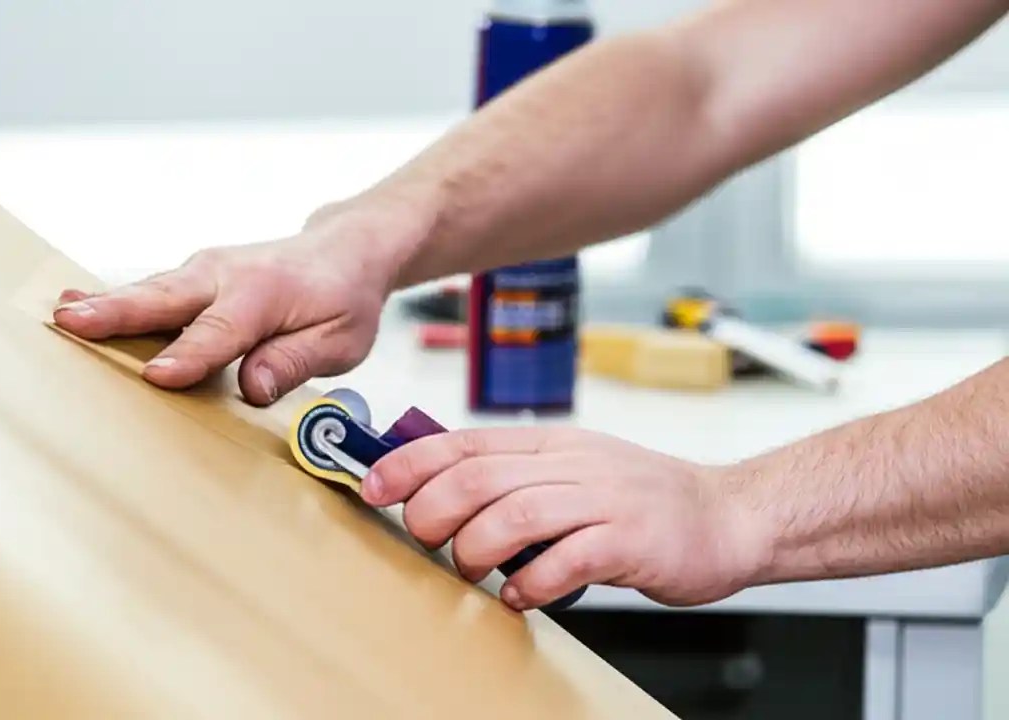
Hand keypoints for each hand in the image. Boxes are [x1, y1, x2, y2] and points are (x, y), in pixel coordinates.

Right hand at [53, 200, 429, 404]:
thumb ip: (294, 362)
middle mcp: (226, 275)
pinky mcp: (190, 278)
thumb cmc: (343, 300)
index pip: (221, 332)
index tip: (156, 376)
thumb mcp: (341, 340)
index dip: (189, 356)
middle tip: (71, 323)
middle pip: (166, 299)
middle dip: (117, 312)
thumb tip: (251, 387)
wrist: (344, 250)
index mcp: (266, 294)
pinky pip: (150, 291)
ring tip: (59, 314)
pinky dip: (112, 298)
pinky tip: (73, 304)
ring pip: (149, 291)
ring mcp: (203, 272)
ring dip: (103, 303)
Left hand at [361, 427, 770, 610]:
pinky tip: (522, 595)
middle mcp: (571, 463)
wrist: (728, 516)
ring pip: (515, 513)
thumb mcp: (571, 469)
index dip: (410, 463)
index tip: (372, 486)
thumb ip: (514, 477)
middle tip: (423, 538)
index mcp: (550, 443)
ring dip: (475, 548)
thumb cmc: (639, 500)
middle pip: (479, 476)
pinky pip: (567, 560)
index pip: (464, 442)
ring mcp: (603, 499)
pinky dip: (532, 582)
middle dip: (432, 509)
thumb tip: (436, 491)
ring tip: (471, 569)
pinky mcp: (630, 540)